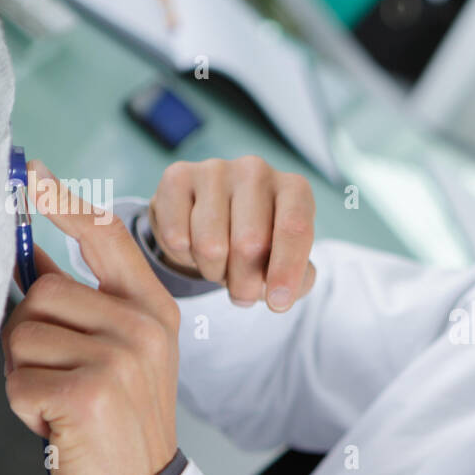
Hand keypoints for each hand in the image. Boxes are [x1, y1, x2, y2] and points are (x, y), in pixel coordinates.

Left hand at [3, 161, 179, 474]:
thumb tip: (27, 252)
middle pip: (43, 290)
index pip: (107, 238)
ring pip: (24, 334)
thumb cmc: (119, 419)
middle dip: (30, 333)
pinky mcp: (90, 393)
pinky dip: (24, 406)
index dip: (64, 202)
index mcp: (155, 310)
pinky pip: (18, 378)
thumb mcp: (119, 351)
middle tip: (58, 375)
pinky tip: (58, 424)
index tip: (31, 173)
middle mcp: (144, 327)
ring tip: (62, 401)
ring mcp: (121, 359)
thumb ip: (85, 300)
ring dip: (25, 372)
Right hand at [149, 155, 316, 311]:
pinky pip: (176, 237)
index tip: (278, 304)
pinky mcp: (177, 176)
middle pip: (249, 243)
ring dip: (213, 272)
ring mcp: (215, 170)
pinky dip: (184, 257)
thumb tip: (281, 293)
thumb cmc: (259, 243)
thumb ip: (298, 280)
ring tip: (220, 266)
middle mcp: (256, 171)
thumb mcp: (288, 261)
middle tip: (242, 292)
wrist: (209, 216)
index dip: (286, 270)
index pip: (294, 228)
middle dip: (245, 284)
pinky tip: (193, 247)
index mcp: (294, 189)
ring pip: (210, 246)